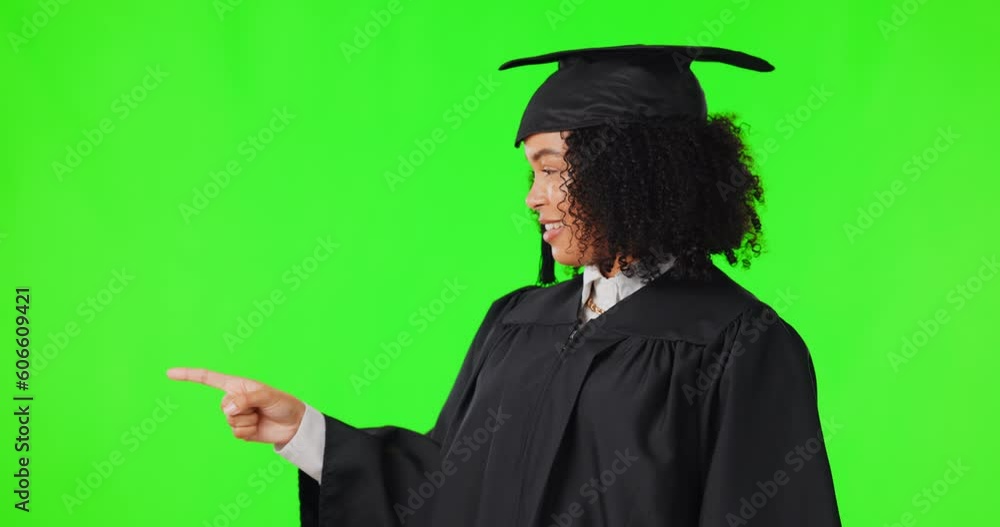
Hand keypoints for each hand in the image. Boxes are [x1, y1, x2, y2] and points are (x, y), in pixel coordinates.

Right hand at [166, 367, 305, 446]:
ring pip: (230, 421)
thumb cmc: (282, 403)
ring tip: (260, 416)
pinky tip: (258, 427)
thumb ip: (246, 399)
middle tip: (259, 407)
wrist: (292, 424)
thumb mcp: (267, 396)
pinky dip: (249, 431)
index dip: (188, 375)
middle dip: (243, 408)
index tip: (169, 373)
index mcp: (236, 385)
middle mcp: (233, 399)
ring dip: (248, 421)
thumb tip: (227, 408)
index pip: (208, 378)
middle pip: (223, 407)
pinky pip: (237, 433)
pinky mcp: (240, 430)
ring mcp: (235, 415)